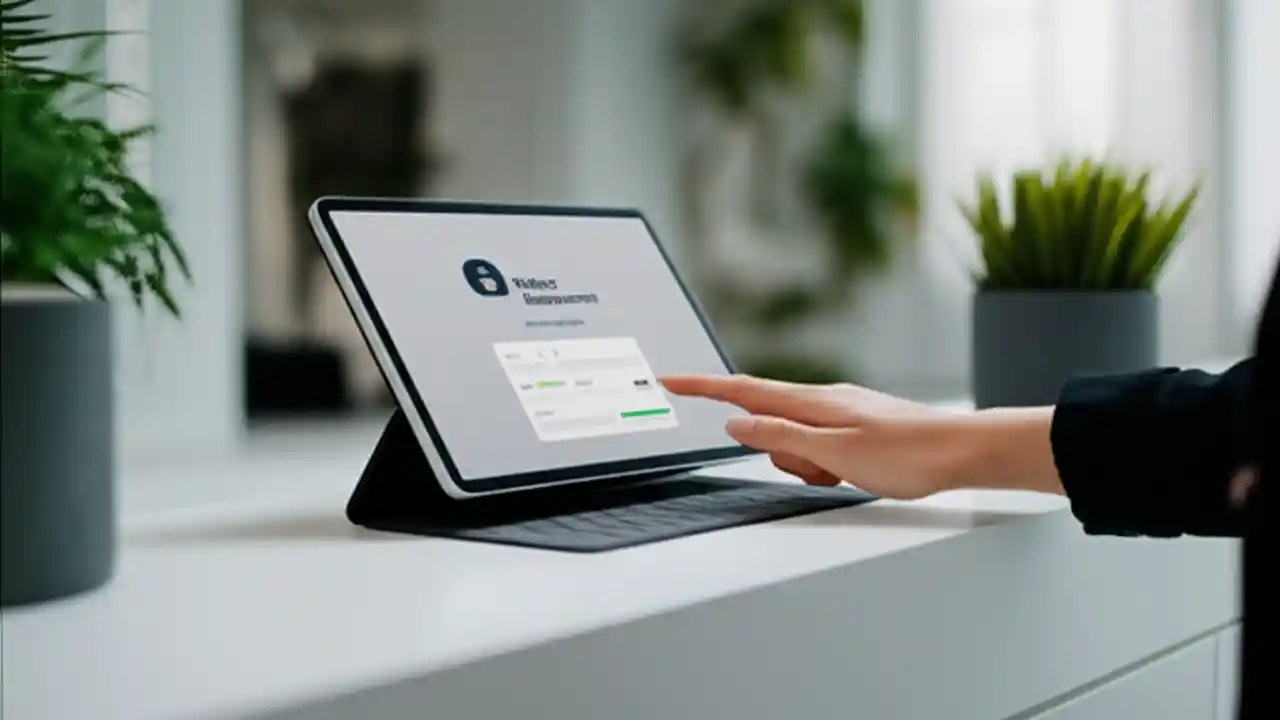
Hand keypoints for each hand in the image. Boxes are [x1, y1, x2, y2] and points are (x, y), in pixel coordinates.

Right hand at [661, 374, 1062, 499]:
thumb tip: (736, 422)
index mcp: (812, 402)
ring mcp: (841, 412)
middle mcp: (823, 399)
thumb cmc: (906, 454)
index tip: (669, 380)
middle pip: (771, 425)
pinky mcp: (856, 427)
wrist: (963, 451)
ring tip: (847, 474)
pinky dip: (829, 466)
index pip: (743, 390)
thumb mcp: (834, 453)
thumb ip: (781, 437)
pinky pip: (822, 448)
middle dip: (781, 454)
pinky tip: (858, 473)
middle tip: (822, 471)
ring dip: (810, 465)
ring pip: (797, 442)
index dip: (702, 387)